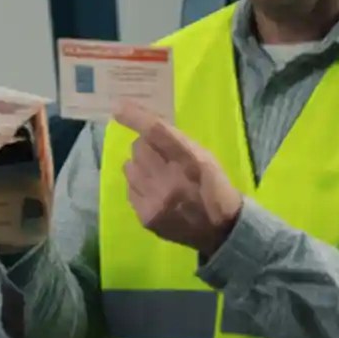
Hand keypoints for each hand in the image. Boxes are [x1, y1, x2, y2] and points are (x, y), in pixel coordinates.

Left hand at [113, 100, 243, 255]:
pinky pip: (129, 188)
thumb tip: (146, 125)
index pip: (157, 133)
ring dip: (139, 166)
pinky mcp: (145, 217)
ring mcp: (156, 201)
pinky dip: (138, 185)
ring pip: (129, 167)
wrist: (220, 229)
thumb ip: (178, 142)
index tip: (119, 108)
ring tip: (155, 174)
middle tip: (158, 154)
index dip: (136, 118)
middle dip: (145, 146)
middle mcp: (170, 180)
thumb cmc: (213, 186)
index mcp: (191, 161)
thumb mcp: (205, 157)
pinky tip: (154, 191)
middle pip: (139, 148)